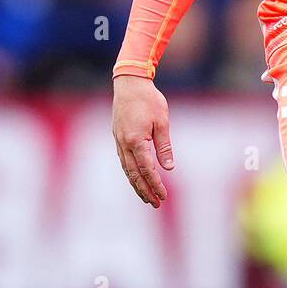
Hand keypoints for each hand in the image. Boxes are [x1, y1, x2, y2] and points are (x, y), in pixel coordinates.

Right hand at [112, 75, 173, 207]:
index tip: (163, 196)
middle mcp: (124, 144)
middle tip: (155, 203)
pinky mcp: (117, 137)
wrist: (129, 83)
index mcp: (136, 141)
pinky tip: (136, 178)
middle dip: (145, 191)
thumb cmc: (148, 100)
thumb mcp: (162, 122)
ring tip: (146, 197)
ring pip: (126, 170)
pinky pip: (123, 161)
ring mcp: (118, 141)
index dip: (155, 184)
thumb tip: (169, 167)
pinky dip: (130, 173)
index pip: (147, 170)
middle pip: (134, 175)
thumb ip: (164, 146)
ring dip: (136, 185)